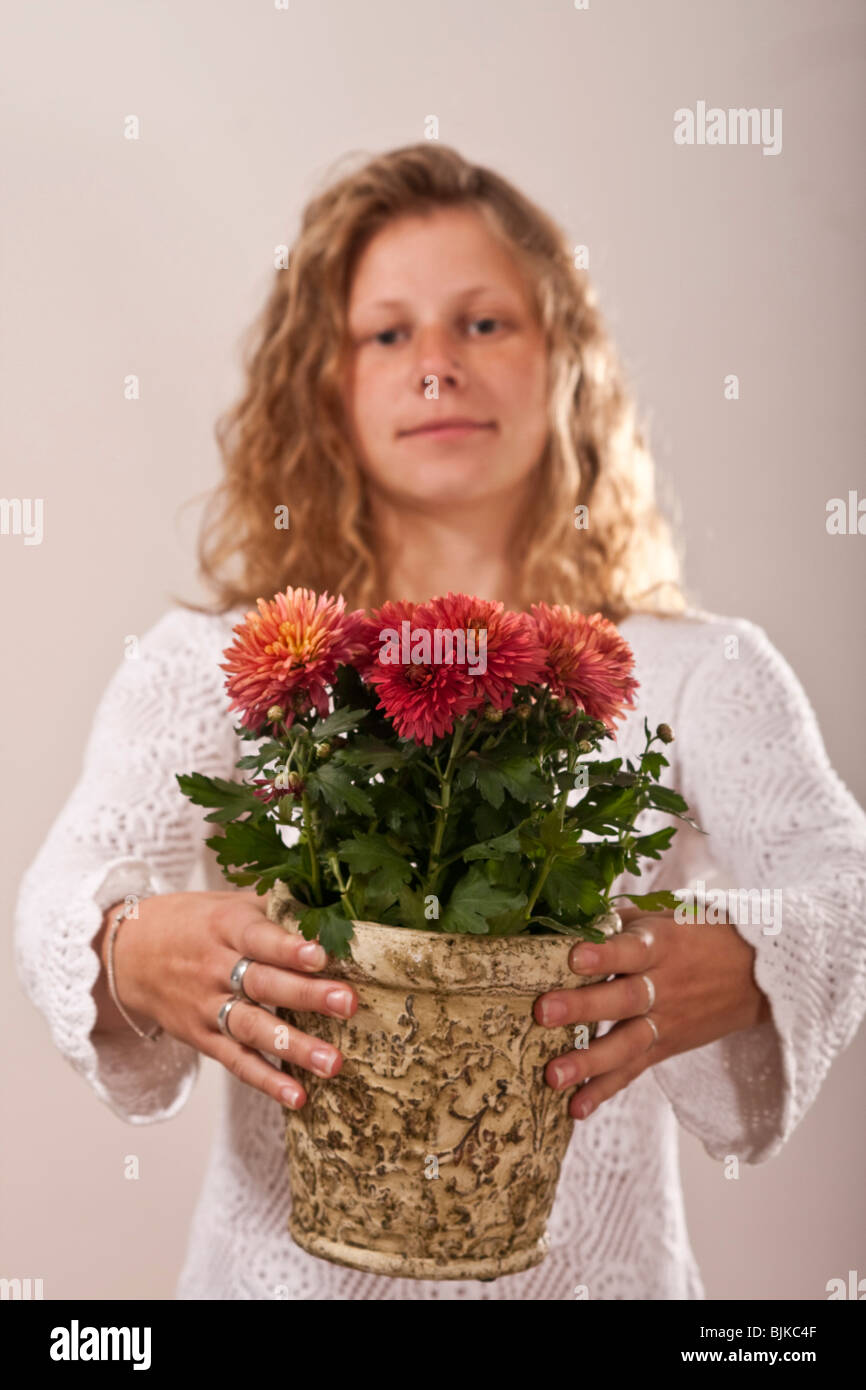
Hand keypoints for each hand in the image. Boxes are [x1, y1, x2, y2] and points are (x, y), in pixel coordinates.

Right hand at [94, 889, 357, 1109]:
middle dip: (307, 995)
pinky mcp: (201, 1037)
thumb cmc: (194, 922)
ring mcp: (206, 1006)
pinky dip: (266, 1080)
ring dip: (294, 1046)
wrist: (128, 954)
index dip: (288, 947)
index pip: (259, 937)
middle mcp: (215, 967)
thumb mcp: (228, 903)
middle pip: (263, 983)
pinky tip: (298, 1096)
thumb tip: (333, 909)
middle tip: (348, 1004)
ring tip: (333, 1064)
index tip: (321, 955)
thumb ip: (275, 908)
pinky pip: (236, 1061)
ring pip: (253, 1027)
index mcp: (225, 926)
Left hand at [534, 905, 771, 1120]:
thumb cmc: (696, 933)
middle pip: (623, 999)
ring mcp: (665, 1021)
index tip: (574, 956)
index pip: (632, 950)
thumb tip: (564, 920)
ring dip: (589, 1062)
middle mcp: (663, 986)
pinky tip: (574, 1109)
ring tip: (553, 1076)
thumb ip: (616, 920)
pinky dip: (604, 1090)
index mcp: (661, 945)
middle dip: (582, 1007)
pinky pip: (633, 1071)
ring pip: (626, 1043)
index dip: (605, 954)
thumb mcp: (662, 915)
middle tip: (543, 1012)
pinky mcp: (665, 1048)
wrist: (756, 973)